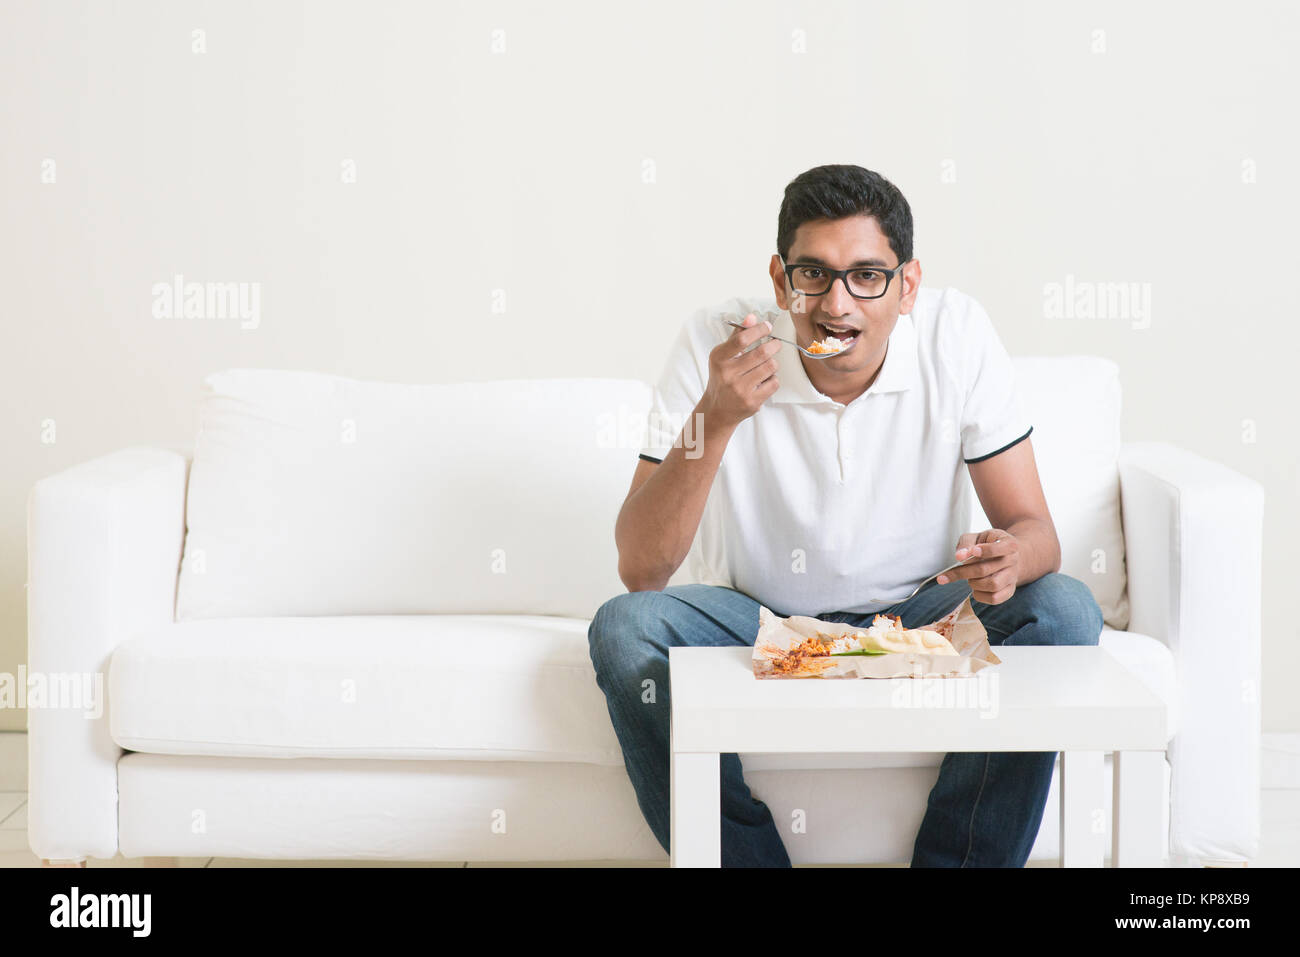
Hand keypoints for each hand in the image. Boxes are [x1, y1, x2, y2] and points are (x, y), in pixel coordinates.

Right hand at [699, 313, 781, 429]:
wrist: (718, 409)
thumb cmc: (723, 377)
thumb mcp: (724, 356)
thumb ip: (738, 336)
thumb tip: (751, 317)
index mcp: (719, 359)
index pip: (742, 339)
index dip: (758, 330)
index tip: (767, 326)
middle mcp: (727, 374)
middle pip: (761, 353)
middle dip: (773, 345)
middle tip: (775, 344)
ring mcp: (740, 390)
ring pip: (770, 367)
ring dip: (773, 363)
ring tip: (767, 364)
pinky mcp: (751, 402)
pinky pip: (774, 383)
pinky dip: (773, 378)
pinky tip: (765, 380)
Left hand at [935, 529, 1019, 604]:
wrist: (1007, 555)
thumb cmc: (988, 544)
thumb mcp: (977, 537)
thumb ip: (966, 543)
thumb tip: (959, 556)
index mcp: (1009, 544)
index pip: (1000, 548)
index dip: (986, 550)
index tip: (972, 551)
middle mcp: (1013, 561)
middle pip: (986, 569)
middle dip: (964, 572)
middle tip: (951, 572)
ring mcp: (1013, 577)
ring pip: (992, 585)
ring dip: (974, 583)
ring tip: (970, 578)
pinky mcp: (1009, 590)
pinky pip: (995, 598)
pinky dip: (980, 595)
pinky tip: (975, 588)